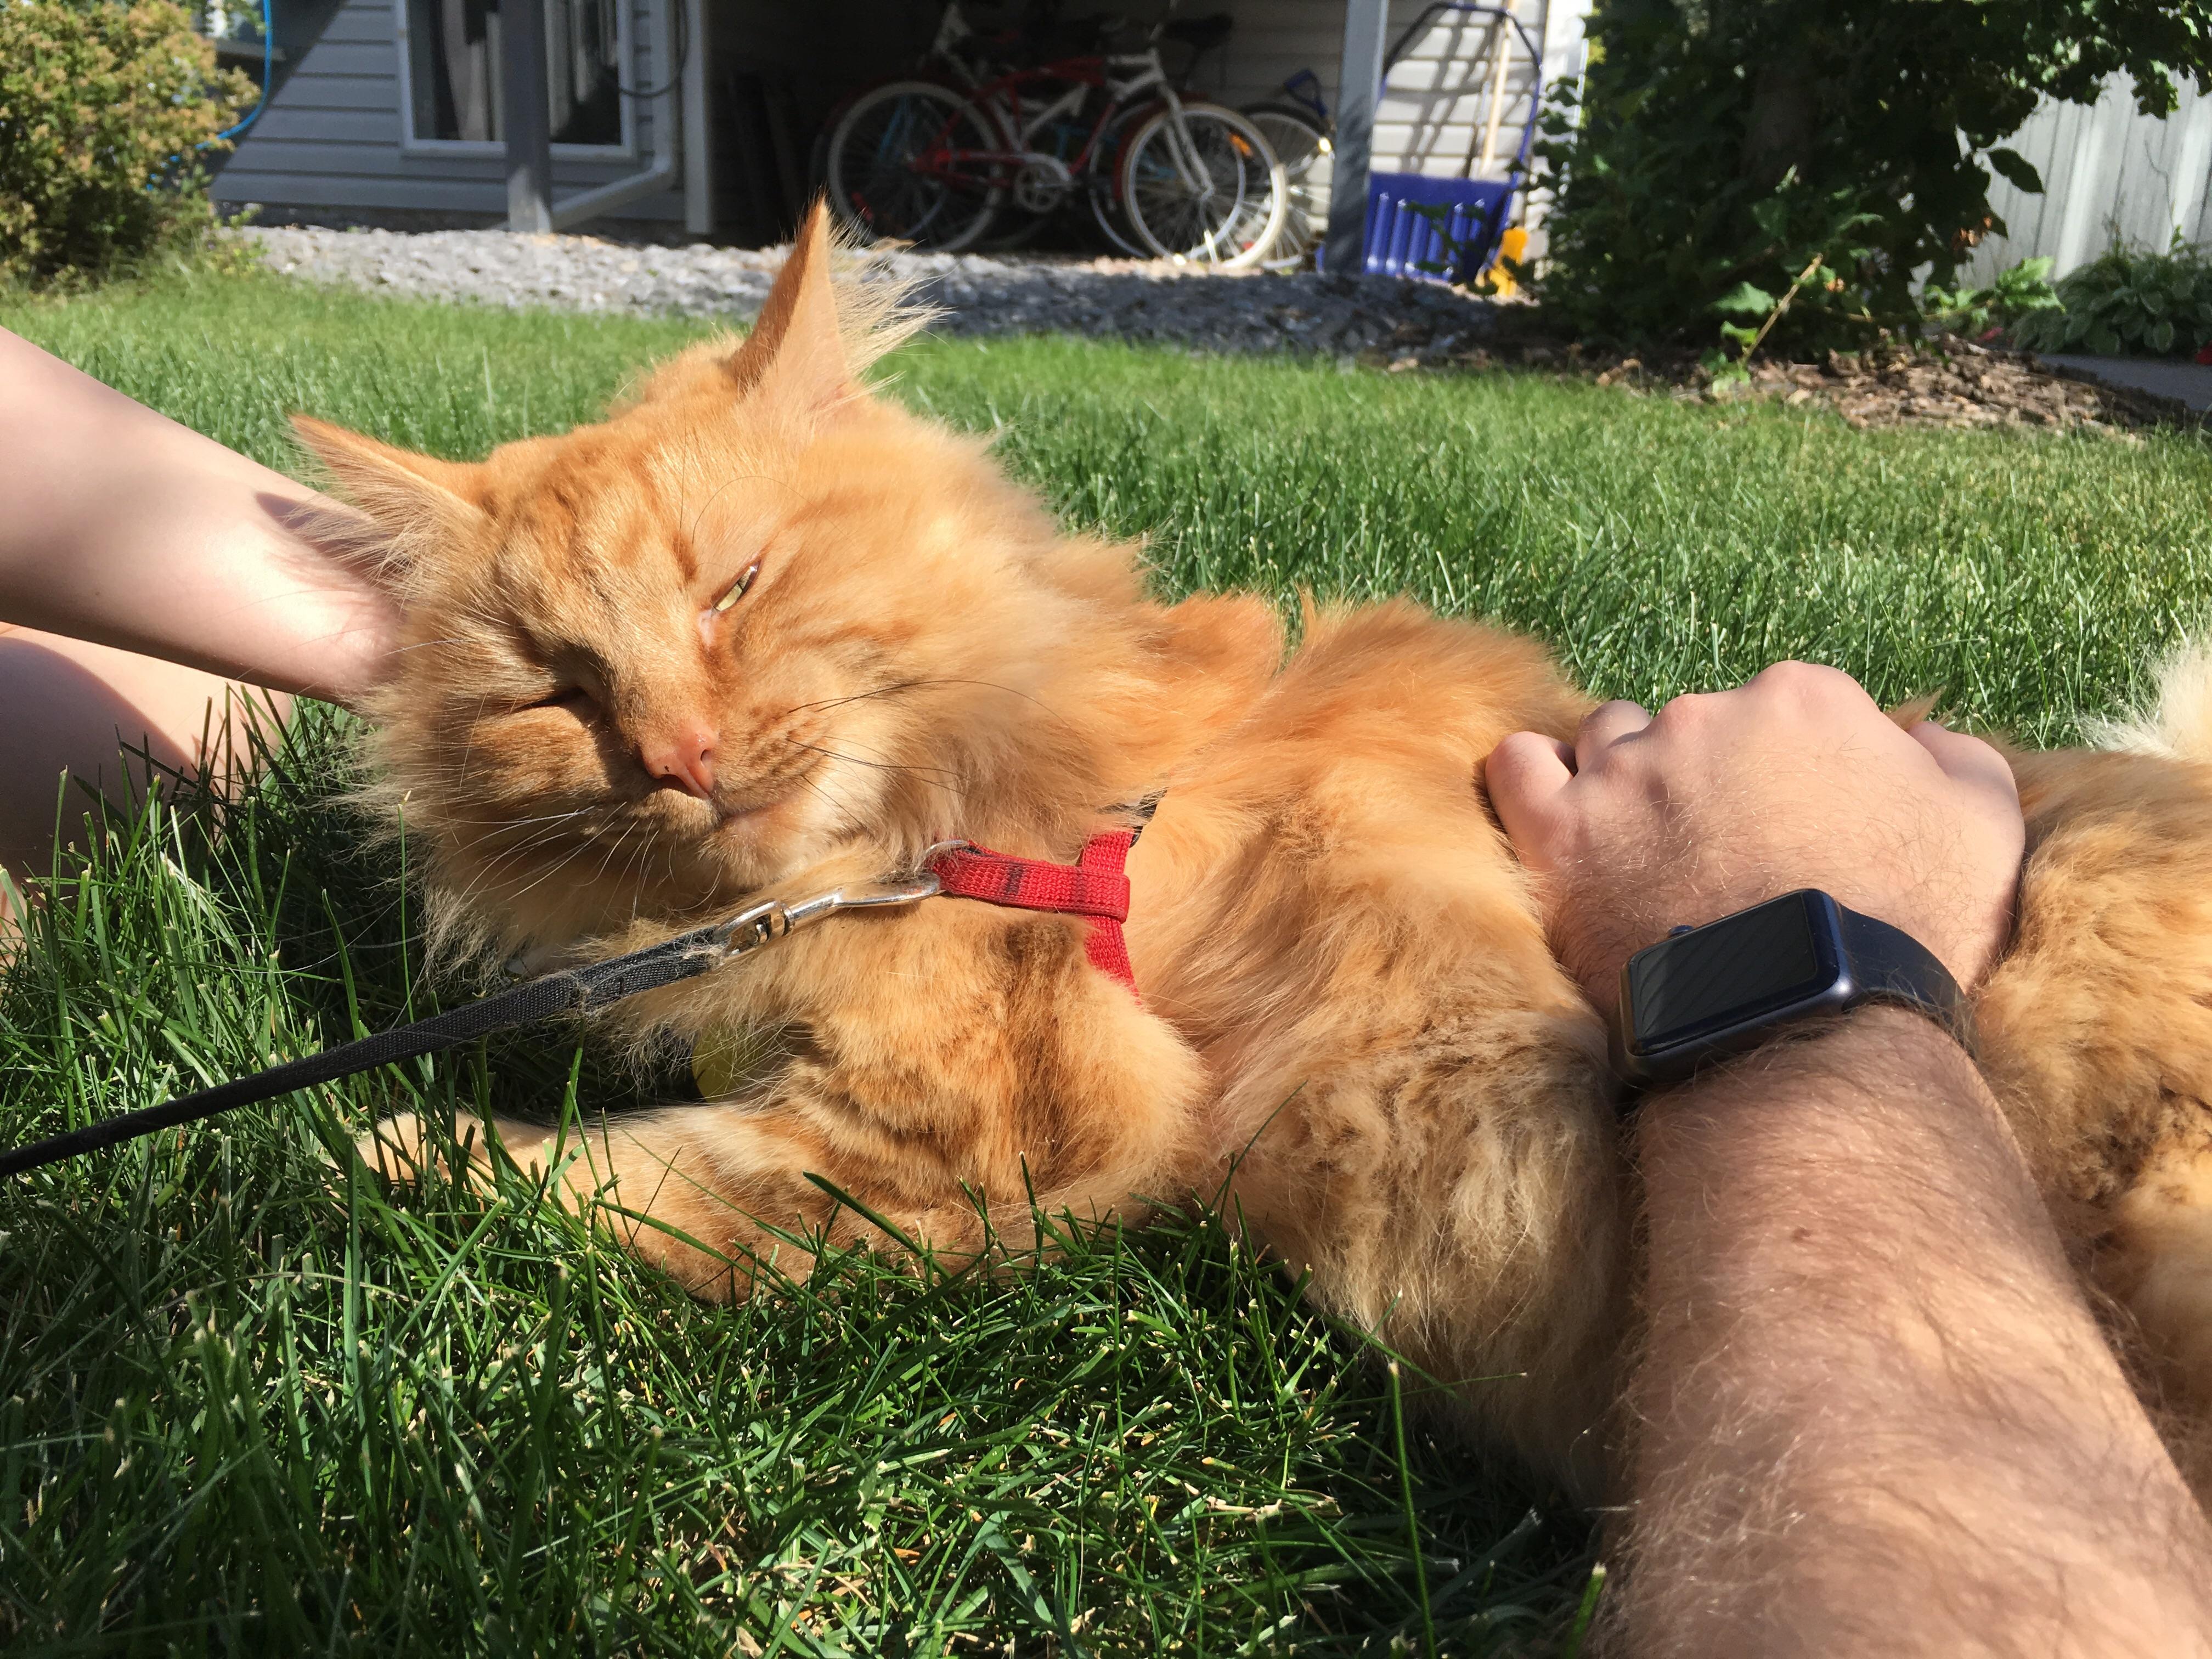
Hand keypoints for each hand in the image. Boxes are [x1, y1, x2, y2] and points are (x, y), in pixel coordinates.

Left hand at [1484, 661, 2023, 1013]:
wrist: (1810, 1020)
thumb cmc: (1906, 928)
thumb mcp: (1982, 828)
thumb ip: (1955, 758)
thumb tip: (1926, 738)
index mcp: (1803, 699)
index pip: (1788, 710)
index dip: (1793, 770)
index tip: (1796, 826)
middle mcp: (1705, 714)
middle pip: (1695, 726)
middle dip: (1709, 776)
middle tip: (1725, 856)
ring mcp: (1624, 772)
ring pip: (1607, 740)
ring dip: (1624, 777)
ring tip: (1647, 847)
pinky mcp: (1559, 835)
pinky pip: (1518, 771)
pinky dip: (1531, 782)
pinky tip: (1554, 812)